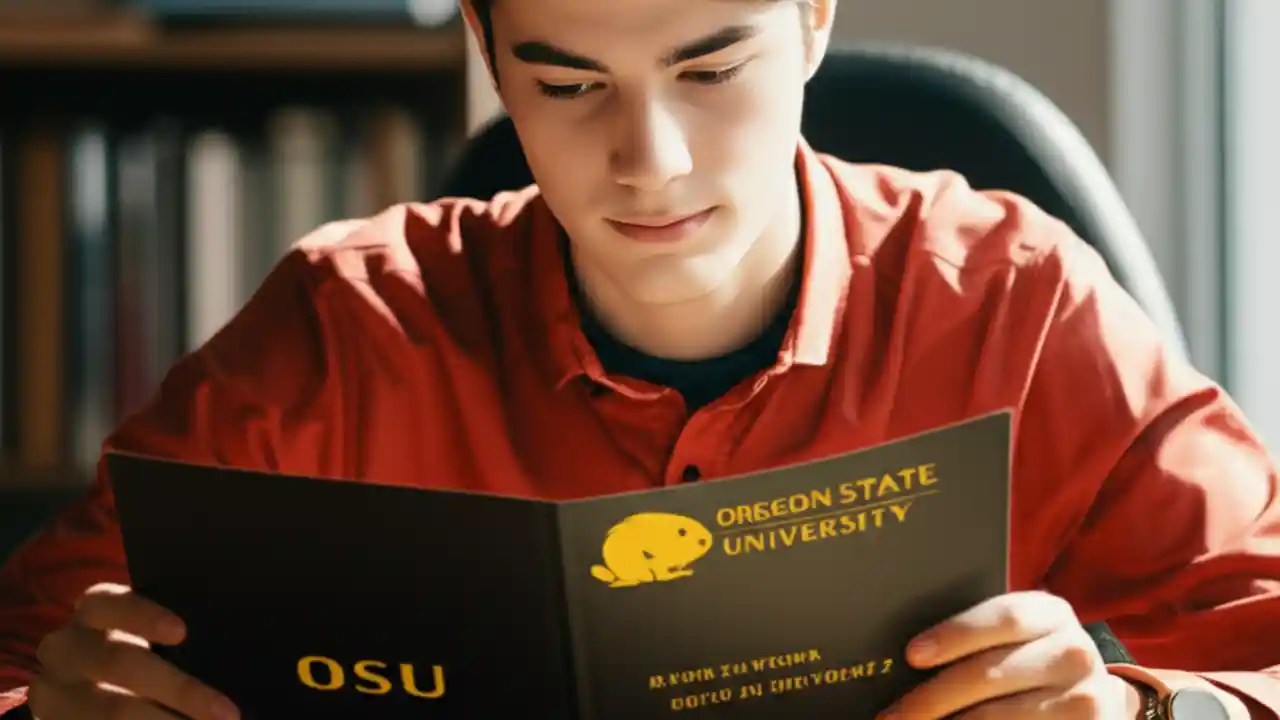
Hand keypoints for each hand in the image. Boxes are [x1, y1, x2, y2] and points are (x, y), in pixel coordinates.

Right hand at [28, 583, 239, 719]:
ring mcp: (52, 692)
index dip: (145, 616)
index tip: (182, 633)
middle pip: (118, 663)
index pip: (109, 603)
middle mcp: (65, 649)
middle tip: (226, 712)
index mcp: (92, 614)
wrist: (79, 690)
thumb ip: (171, 643)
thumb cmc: (132, 653)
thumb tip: (225, 662)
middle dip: (179, 690)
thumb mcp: (140, 638)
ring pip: (108, 710)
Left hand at [880, 590, 1140, 718]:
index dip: (955, 634)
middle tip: (890, 717)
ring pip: (999, 716)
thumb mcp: (1013, 642)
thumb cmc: (1026, 663)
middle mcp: (1074, 651)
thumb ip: (973, 639)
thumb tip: (906, 655)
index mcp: (1050, 614)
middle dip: (932, 698)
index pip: (1002, 618)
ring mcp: (1084, 697)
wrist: (1088, 702)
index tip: (911, 655)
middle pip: (990, 673)